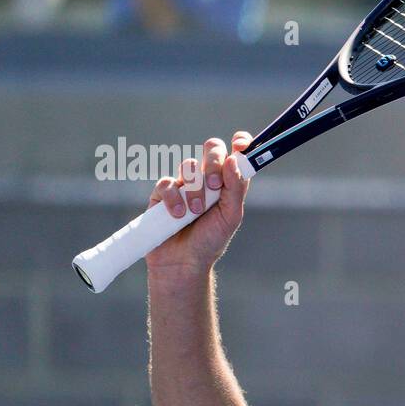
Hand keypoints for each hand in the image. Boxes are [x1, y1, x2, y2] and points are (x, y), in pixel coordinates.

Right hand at [145, 132, 253, 280]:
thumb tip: (234, 160)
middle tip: (213, 184)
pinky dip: (173, 198)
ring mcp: (184, 183)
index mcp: (227, 182)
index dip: (240, 143)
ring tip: (195, 212)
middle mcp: (206, 178)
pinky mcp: (162, 193)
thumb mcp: (230, 217)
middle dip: (213, 162)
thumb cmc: (210, 240)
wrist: (183, 262)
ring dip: (194, 189)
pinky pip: (167, 182)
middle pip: (212, 148)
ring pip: (189, 165)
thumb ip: (235, 188)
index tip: (242, 144)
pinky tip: (177, 215)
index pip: (235, 153)